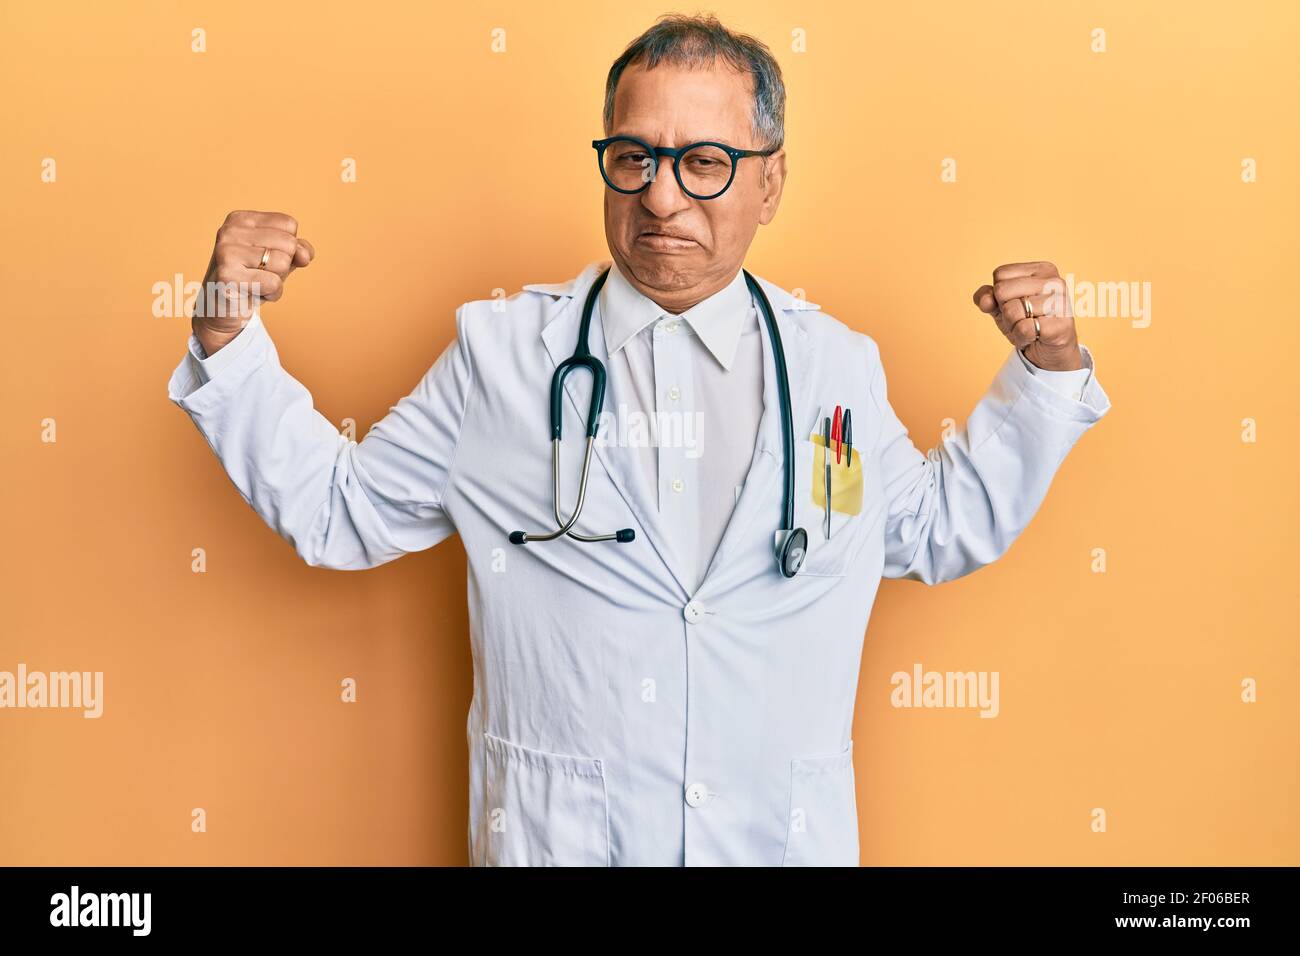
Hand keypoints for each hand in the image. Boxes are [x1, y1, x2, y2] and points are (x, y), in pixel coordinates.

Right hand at [192, 210, 314, 354]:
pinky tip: (254, 294)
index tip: (265, 258)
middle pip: (288, 243)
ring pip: (282, 262)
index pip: (289, 224)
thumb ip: (299, 250)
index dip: (288, 248)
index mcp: (240, 219)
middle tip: (260, 274)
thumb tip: (305, 255)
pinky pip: (274, 283)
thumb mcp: (281, 259)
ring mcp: (226, 252)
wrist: (222, 310)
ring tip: (256, 283)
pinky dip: (272, 294)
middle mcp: (229, 231)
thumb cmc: (254, 280)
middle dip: (283, 265)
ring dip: (277, 281)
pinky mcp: (227, 276)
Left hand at [972, 261, 1081, 370]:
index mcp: (1041, 269)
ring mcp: (1061, 302)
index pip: (1000, 274)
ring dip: (1013, 326)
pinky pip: (1024, 328)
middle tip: (1021, 319)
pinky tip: (1035, 337)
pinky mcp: (1062, 325)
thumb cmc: (1026, 322)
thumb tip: (985, 301)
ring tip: (1029, 328)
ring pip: (1012, 310)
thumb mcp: (1000, 307)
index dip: (1000, 294)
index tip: (1016, 303)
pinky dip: (1021, 337)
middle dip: (1004, 311)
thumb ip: (985, 297)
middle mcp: (1055, 281)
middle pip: (1002, 290)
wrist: (1048, 350)